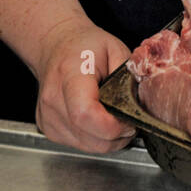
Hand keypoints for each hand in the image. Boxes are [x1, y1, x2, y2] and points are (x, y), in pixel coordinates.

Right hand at [35, 14, 135, 153]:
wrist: (56, 45)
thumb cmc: (85, 45)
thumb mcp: (115, 48)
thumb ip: (129, 74)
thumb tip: (141, 102)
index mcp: (70, 75)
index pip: (86, 114)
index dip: (113, 126)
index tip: (129, 120)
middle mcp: (54, 100)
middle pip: (89, 137)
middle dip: (117, 136)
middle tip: (128, 120)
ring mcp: (48, 117)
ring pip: (87, 146)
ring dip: (107, 139)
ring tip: (115, 118)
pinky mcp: (48, 128)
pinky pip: (78, 144)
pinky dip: (94, 138)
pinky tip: (98, 120)